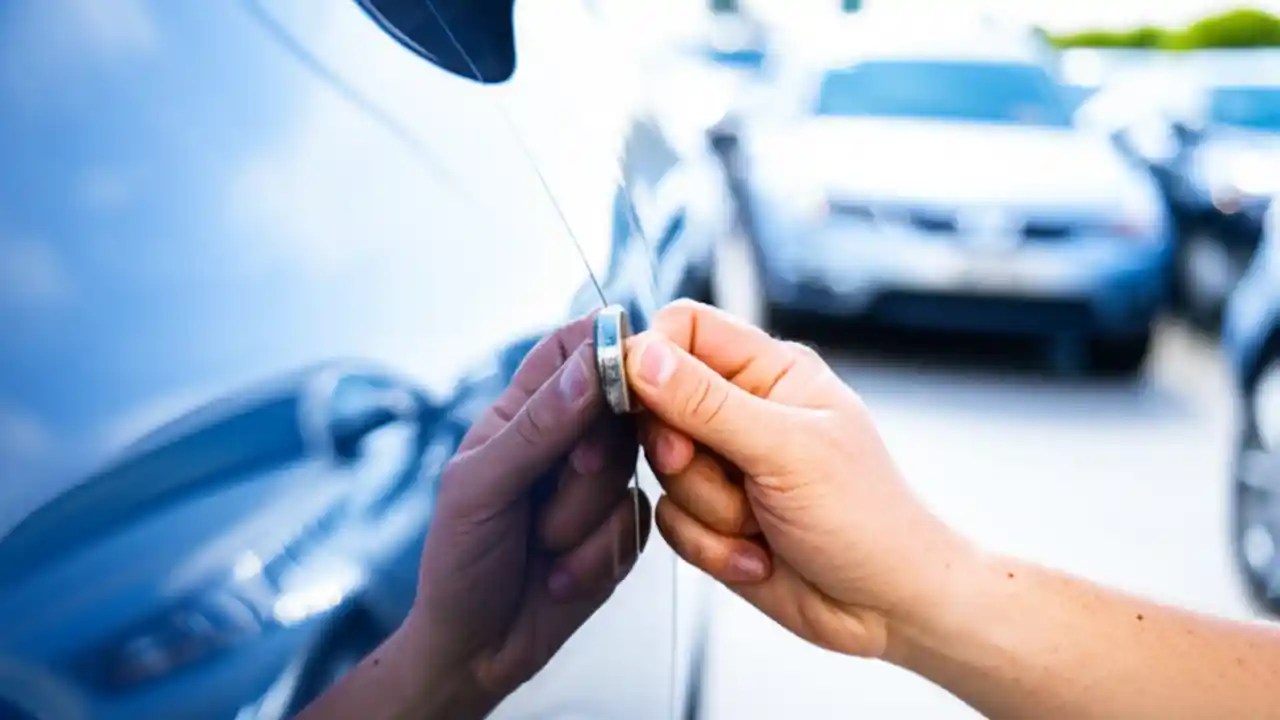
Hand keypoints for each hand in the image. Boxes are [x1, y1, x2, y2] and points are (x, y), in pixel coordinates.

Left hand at [403, 314, 649, 716]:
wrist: (475, 650)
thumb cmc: (457, 562)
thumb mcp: (480, 488)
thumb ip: (537, 428)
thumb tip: (591, 366)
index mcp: (521, 412)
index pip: (571, 347)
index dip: (604, 344)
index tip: (624, 368)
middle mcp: (564, 439)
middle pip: (619, 406)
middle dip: (596, 452)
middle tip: (573, 473)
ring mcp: (596, 484)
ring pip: (632, 467)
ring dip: (585, 515)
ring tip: (544, 543)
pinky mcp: (619, 528)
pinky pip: (638, 521)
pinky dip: (598, 553)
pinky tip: (562, 573)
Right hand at [625, 300, 972, 658]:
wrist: (888, 606)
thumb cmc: (868, 517)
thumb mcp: (787, 451)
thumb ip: (708, 404)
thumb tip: (643, 357)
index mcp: (770, 372)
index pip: (683, 329)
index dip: (650, 356)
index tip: (640, 397)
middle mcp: (742, 412)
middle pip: (658, 405)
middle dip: (683, 454)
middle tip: (724, 472)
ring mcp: (725, 466)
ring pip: (662, 472)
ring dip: (708, 509)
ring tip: (762, 521)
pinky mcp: (713, 517)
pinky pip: (670, 521)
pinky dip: (711, 547)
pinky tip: (758, 553)